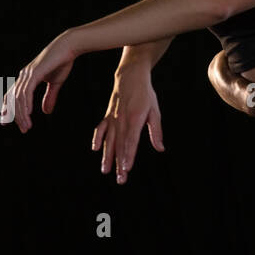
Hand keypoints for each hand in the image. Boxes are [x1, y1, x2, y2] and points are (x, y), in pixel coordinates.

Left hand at [1, 34, 76, 131]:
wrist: (68, 47)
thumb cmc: (62, 62)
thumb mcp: (56, 83)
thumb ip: (50, 97)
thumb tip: (46, 112)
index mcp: (26, 78)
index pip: (13, 95)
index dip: (10, 109)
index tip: (9, 122)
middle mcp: (23, 76)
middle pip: (13, 99)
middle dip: (15, 116)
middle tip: (22, 129)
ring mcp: (27, 74)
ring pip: (19, 98)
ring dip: (22, 114)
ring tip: (27, 126)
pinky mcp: (34, 74)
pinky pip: (26, 92)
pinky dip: (26, 104)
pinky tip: (28, 114)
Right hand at [92, 67, 163, 183]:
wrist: (130, 75)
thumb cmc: (146, 94)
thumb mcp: (155, 111)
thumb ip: (156, 131)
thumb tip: (160, 148)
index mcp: (134, 119)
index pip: (131, 142)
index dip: (128, 156)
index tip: (126, 168)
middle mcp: (121, 120)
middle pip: (120, 145)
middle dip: (119, 164)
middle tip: (120, 179)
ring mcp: (113, 118)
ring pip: (110, 140)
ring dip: (107, 156)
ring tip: (105, 170)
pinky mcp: (108, 115)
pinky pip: (101, 128)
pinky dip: (98, 138)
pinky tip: (95, 149)